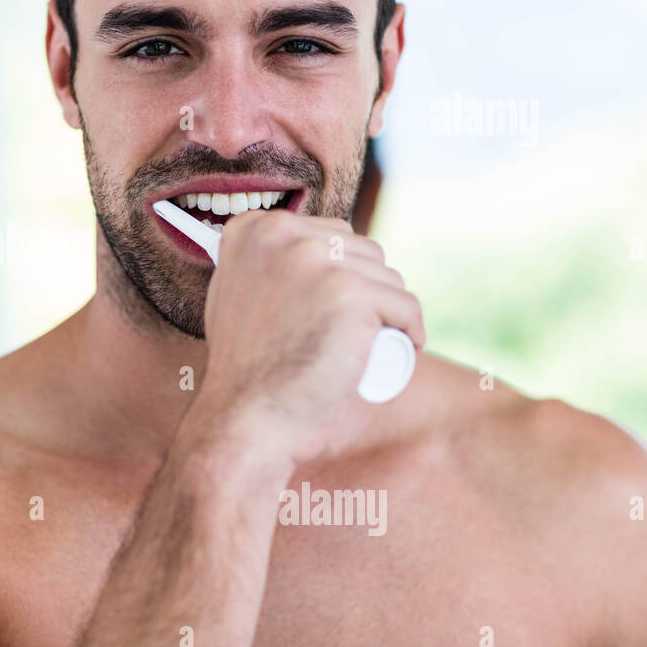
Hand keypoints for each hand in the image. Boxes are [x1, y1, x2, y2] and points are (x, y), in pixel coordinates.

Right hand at [195, 208, 425, 460]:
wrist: (248, 417)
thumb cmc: (246, 371)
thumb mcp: (234, 294)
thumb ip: (253, 262)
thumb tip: (283, 241)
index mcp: (255, 229)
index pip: (330, 235)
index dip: (342, 273)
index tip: (334, 313)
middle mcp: (282, 234)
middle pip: (362, 251)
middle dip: (370, 290)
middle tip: (353, 336)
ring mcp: (316, 260)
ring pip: (387, 279)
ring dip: (390, 312)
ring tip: (369, 347)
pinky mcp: (350, 292)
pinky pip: (405, 307)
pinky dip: (412, 331)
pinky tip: (407, 345)